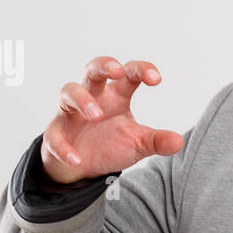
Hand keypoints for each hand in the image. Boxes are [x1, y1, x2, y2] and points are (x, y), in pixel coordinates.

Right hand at [41, 56, 184, 183]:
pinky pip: (54, 136)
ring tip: (96, 115)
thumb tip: (178, 141)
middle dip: (103, 66)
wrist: (83, 166)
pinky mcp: (55, 134)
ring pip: (68, 93)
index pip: (128, 75)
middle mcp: (93, 99)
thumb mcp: (137, 144)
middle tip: (116, 70)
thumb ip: (156, 141)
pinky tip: (77, 158)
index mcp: (116, 97)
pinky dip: (63, 146)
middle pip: (93, 71)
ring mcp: (71, 114)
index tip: (156, 79)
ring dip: (82, 100)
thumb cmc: (111, 144)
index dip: (140, 71)